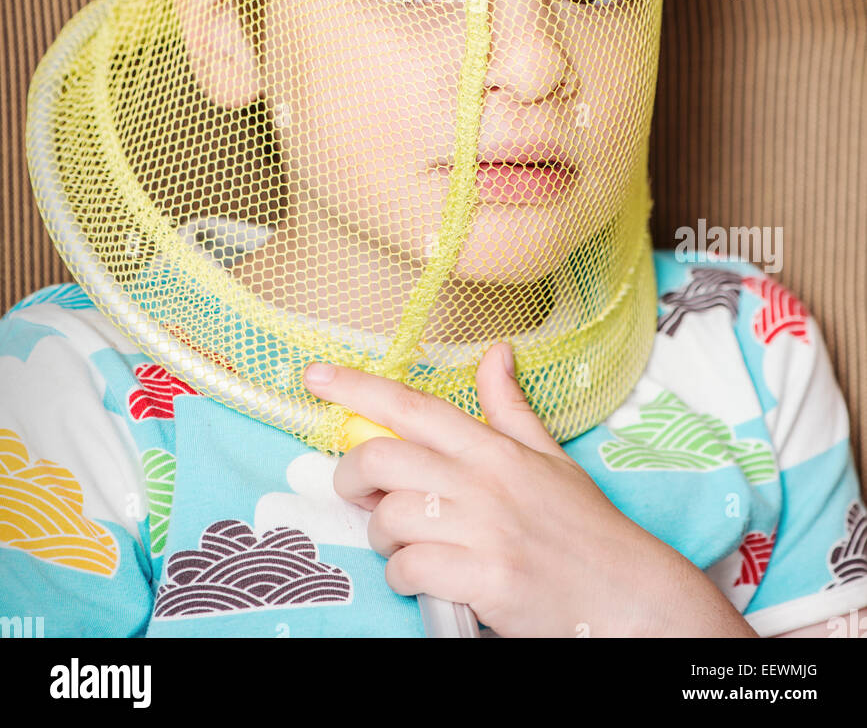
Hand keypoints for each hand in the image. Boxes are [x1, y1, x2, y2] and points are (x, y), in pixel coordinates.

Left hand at [303, 345, 755, 637]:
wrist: (629, 596)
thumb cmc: (585, 529)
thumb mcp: (550, 458)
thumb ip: (509, 408)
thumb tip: (496, 352)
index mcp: (494, 447)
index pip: (412, 404)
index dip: (357, 386)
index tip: (315, 375)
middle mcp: (483, 480)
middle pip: (382, 458)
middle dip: (353, 477)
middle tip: (363, 495)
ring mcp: (483, 529)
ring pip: (389, 518)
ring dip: (384, 538)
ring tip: (409, 547)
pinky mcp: (484, 578)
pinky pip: (409, 570)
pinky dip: (405, 580)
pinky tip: (427, 581)